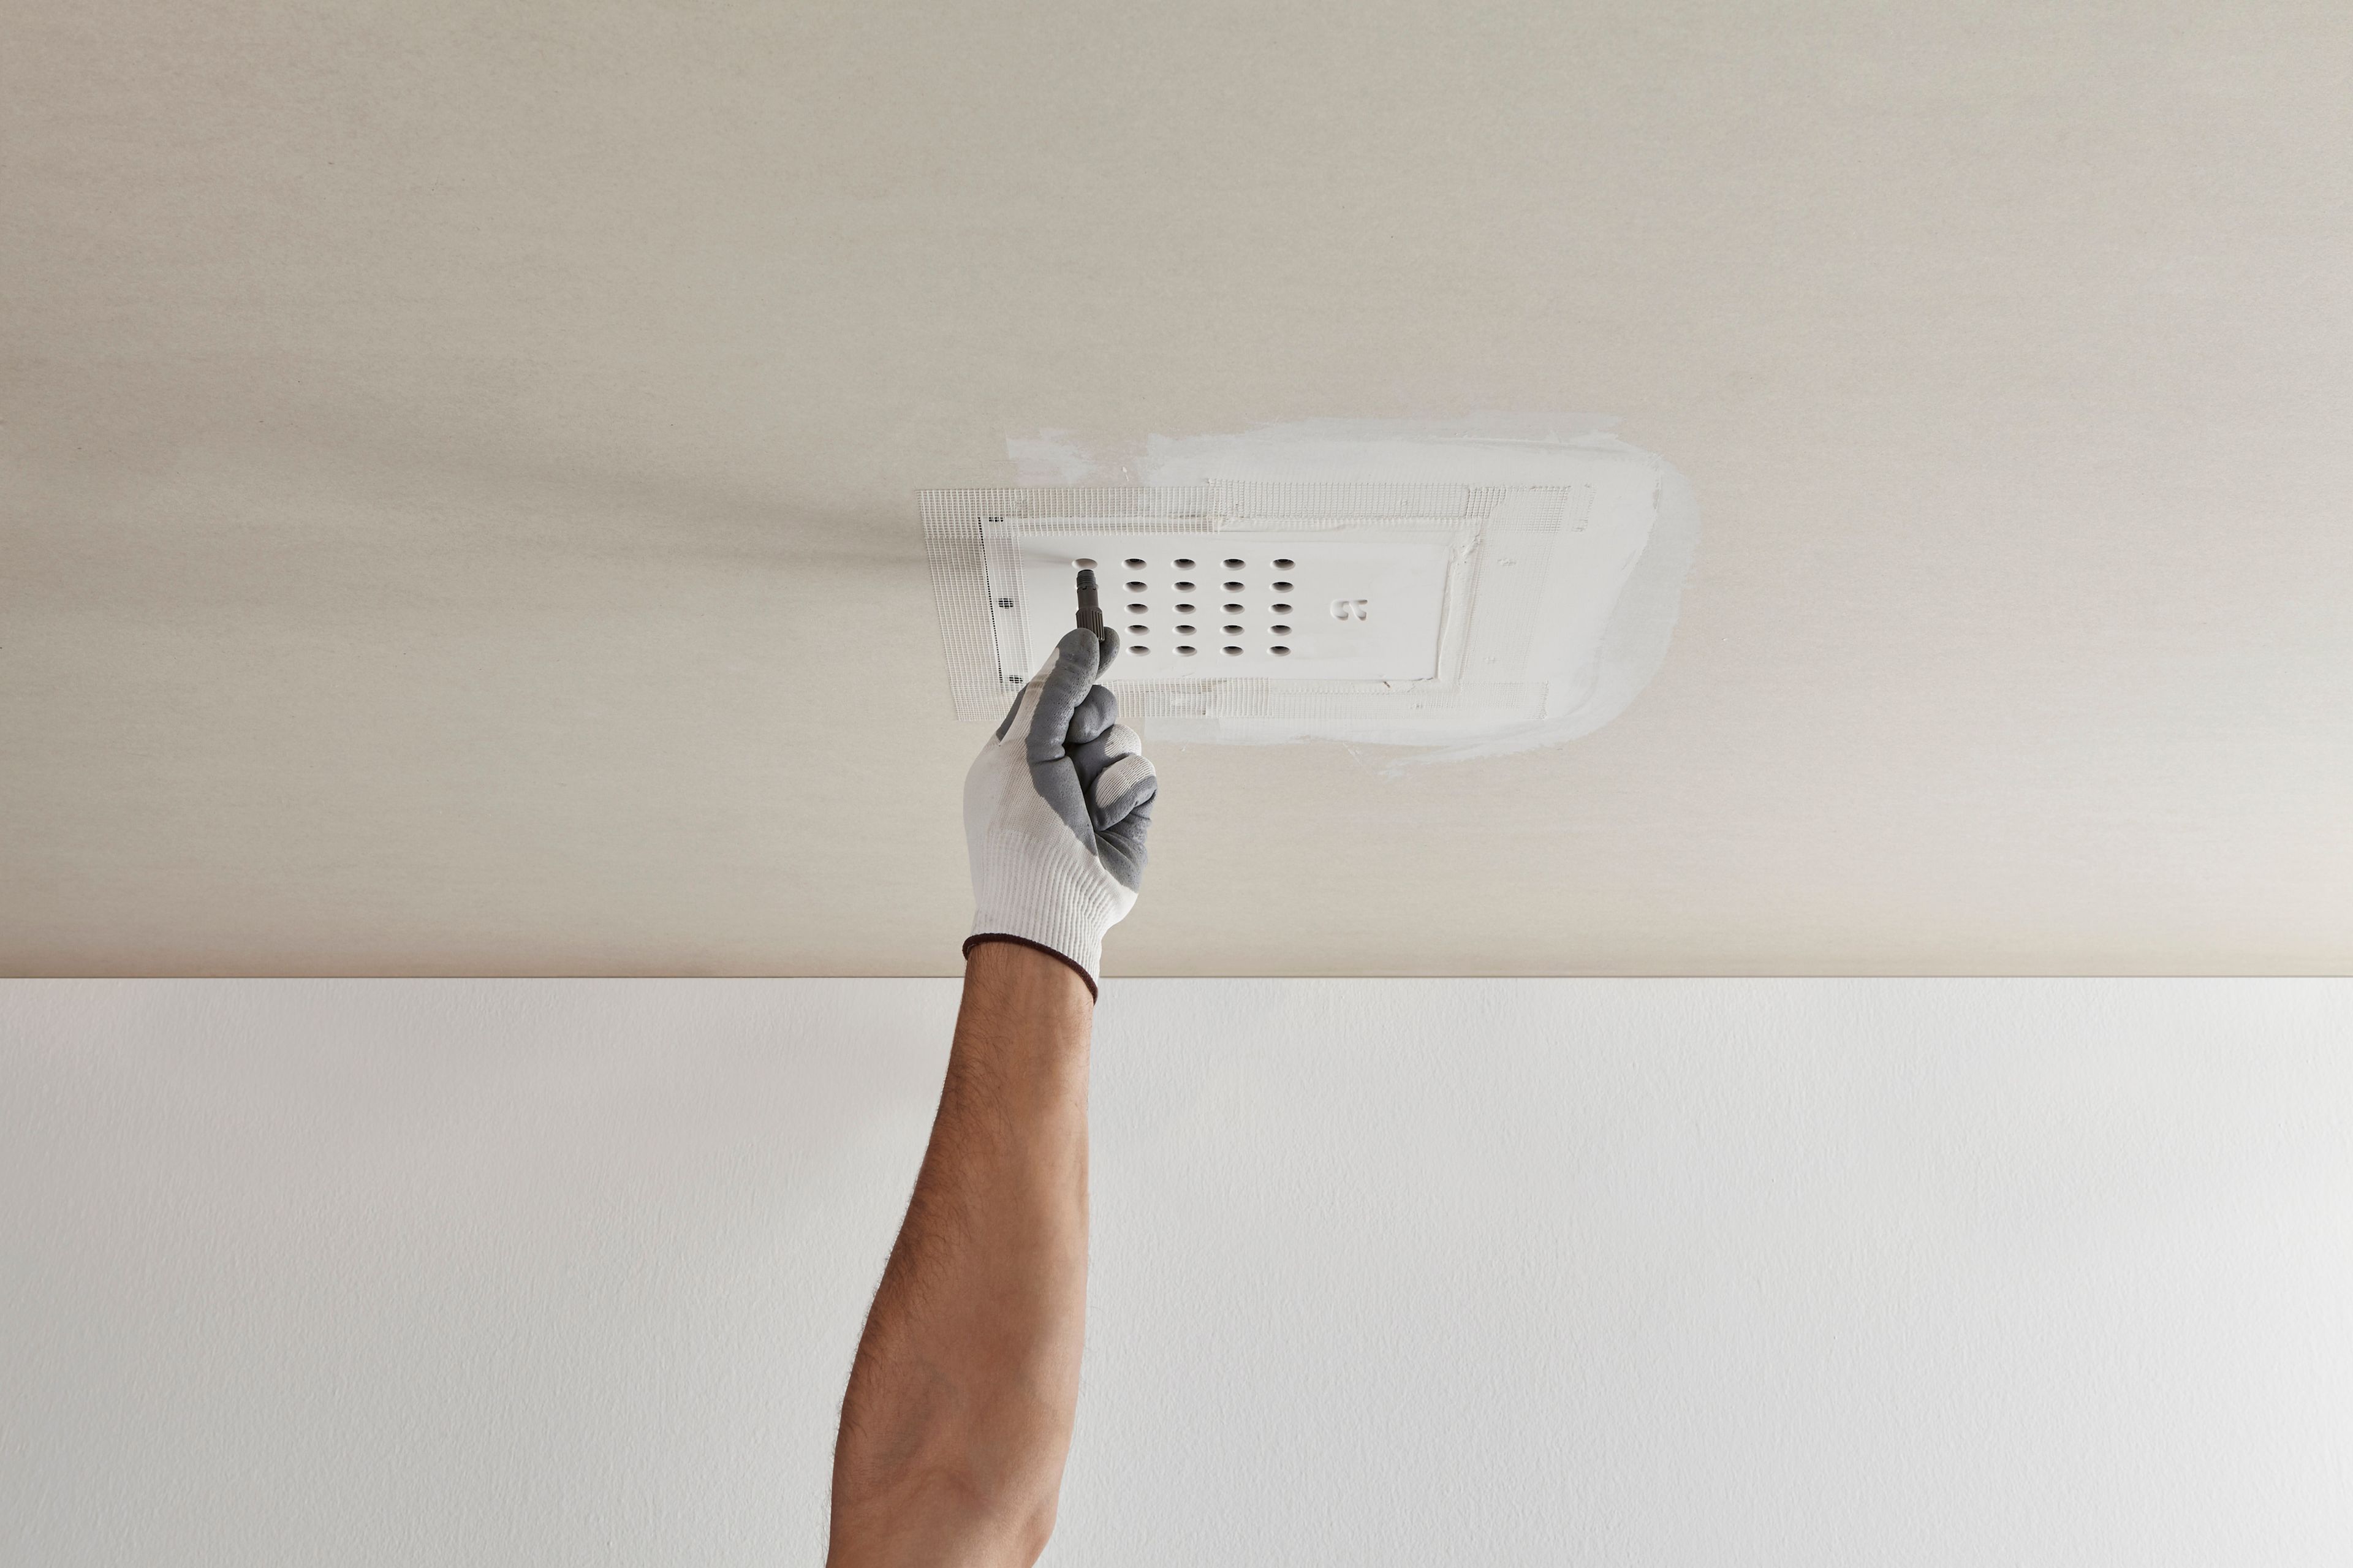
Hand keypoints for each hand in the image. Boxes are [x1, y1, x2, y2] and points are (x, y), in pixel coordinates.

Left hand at [963, 627, 1156, 991]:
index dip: (1076, 660)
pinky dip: (1123, 791)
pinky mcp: (1127, 809)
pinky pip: (1142, 769)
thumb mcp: (1027, 749)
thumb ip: (1055, 691)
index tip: (1103, 631)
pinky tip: (1104, 820)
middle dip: (1089, 717)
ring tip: (1084, 800)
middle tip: (1075, 740)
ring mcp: (1094, 785)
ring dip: (1105, 762)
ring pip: (1123, 735)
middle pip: (1095, 704)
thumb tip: (1080, 641)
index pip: (1051, 688)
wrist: (1051, 906)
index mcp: (1019, 745)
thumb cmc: (1021, 834)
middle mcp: (1057, 762)